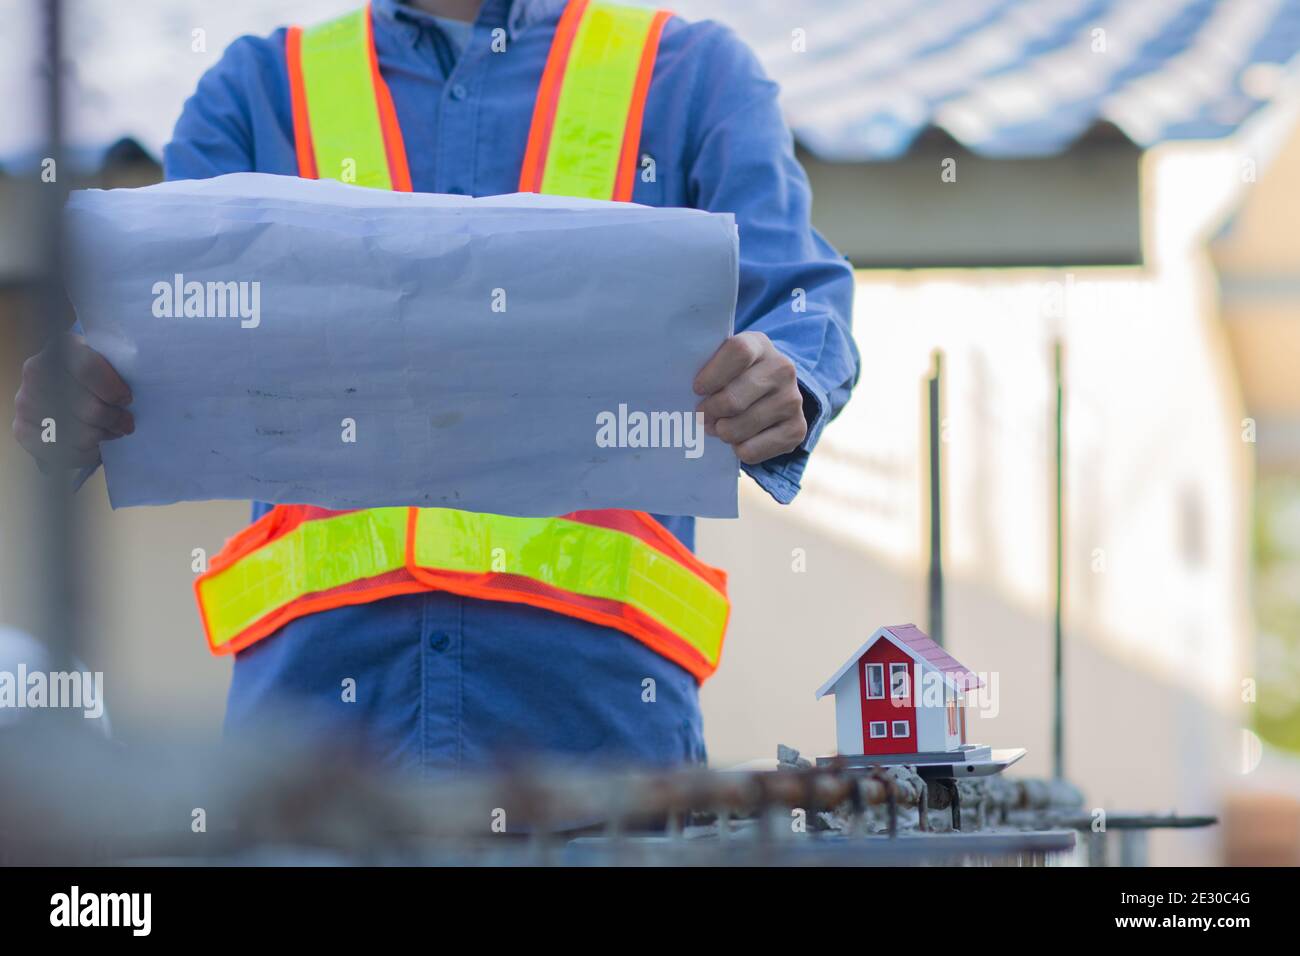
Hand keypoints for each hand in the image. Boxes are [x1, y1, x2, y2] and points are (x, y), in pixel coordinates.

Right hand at [12, 333, 133, 468]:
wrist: (61, 387)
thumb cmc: (98, 376)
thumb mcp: (108, 362)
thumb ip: (119, 369)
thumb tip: (140, 388)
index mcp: (63, 347)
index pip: (87, 368)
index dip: (112, 389)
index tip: (127, 399)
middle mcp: (37, 372)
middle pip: (88, 408)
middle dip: (114, 419)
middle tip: (126, 423)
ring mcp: (26, 401)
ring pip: (78, 433)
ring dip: (102, 437)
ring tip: (111, 432)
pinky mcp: (22, 429)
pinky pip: (62, 452)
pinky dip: (85, 453)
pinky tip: (93, 445)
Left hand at [693, 331, 806, 464]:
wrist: (773, 389)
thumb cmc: (734, 375)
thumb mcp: (723, 360)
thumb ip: (706, 367)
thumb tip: (675, 392)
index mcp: (759, 345)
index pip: (738, 352)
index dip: (713, 375)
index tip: (697, 389)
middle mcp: (783, 369)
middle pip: (735, 399)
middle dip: (711, 412)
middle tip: (702, 415)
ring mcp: (793, 400)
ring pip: (742, 427)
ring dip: (723, 432)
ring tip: (720, 427)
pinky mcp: (798, 429)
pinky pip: (754, 450)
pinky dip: (739, 449)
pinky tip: (739, 439)